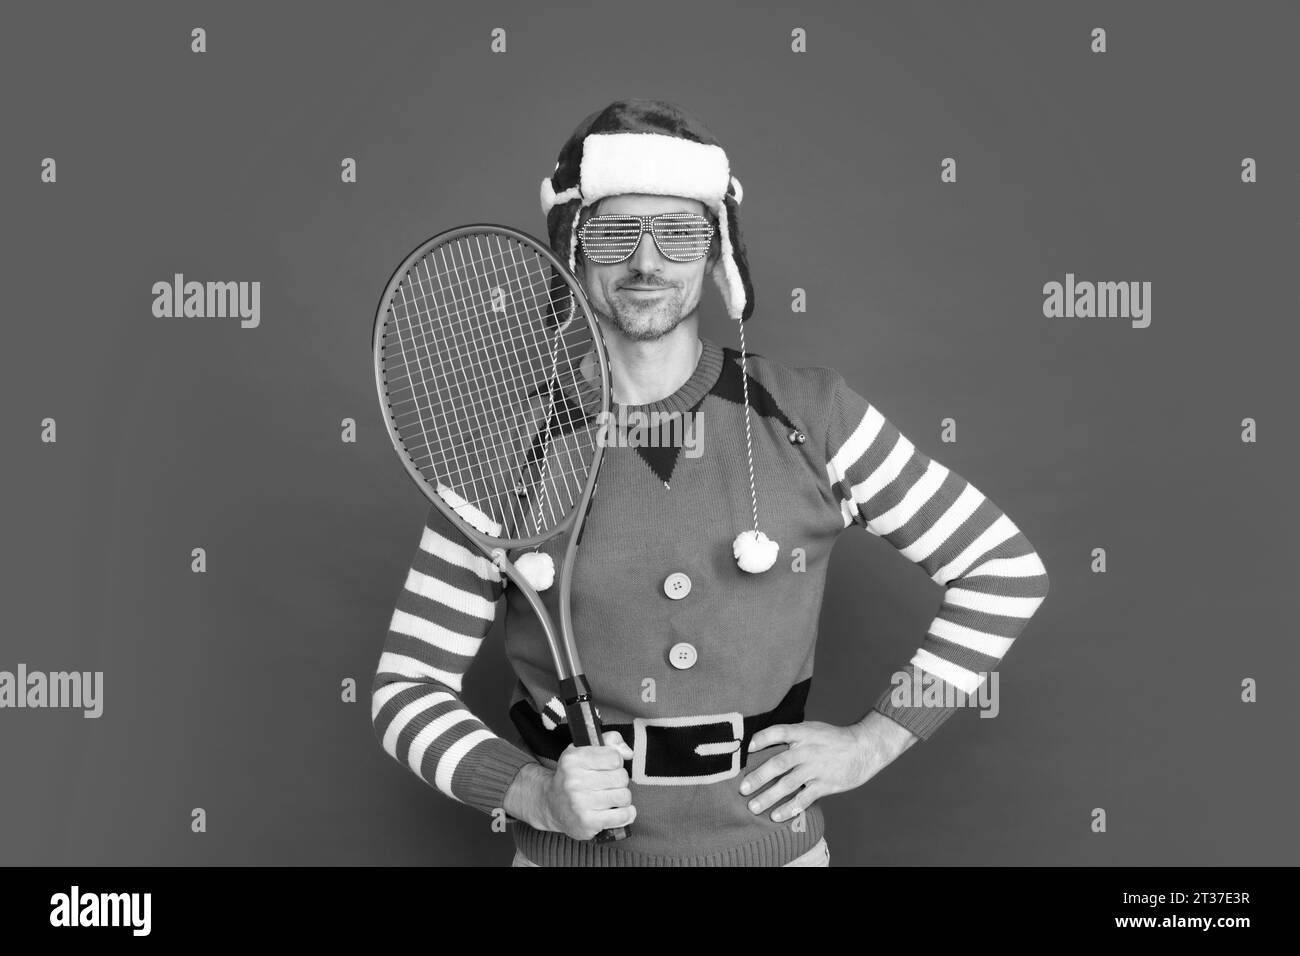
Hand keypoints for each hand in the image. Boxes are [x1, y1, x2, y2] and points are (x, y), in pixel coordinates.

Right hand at [540, 731, 636, 839]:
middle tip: (608, 784)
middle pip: (621, 777)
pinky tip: (617, 810)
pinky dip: (626, 814)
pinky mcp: (587, 823)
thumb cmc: (574, 776)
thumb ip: (610, 742)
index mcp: (573, 759)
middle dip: (619, 780)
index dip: (616, 762)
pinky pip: (623, 816)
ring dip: (622, 797)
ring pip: (624, 796)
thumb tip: (628, 753)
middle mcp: (574, 781)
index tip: (608, 767)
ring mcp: (580, 804)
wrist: (551, 805)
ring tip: (610, 797)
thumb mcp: (584, 751)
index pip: (614, 757)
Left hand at [738, 715, 916, 821]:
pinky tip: (777, 816)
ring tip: (753, 807)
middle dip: (758, 777)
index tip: (748, 748)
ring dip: (769, 797)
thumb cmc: (832, 739)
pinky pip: (804, 799)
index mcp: (803, 733)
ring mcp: (817, 768)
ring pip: (788, 784)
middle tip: (742, 789)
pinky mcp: (825, 784)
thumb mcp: (812, 729)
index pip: (779, 732)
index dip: (763, 738)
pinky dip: (789, 809)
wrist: (863, 748)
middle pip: (779, 763)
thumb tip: (762, 743)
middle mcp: (808, 750)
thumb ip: (792, 736)